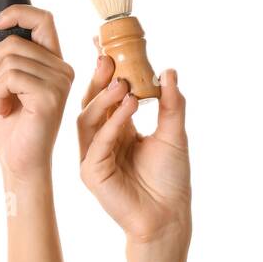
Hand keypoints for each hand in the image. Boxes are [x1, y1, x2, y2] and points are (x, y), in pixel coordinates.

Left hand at [0, 6, 73, 181]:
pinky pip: (9, 77)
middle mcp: (63, 69)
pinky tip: (2, 111)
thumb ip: (10, 58)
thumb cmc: (13, 126)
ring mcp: (59, 82)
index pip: (43, 19)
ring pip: (9, 59)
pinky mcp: (50, 96)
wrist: (20, 162)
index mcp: (55, 63)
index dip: (17, 13)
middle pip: (15, 41)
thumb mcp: (9, 84)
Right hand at [77, 58, 189, 244]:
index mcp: (118, 129)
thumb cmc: (170, 180)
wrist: (168, 217)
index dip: (105, 71)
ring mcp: (92, 156)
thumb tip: (169, 71)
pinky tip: (128, 107)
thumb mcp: (174, 133)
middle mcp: (101, 140)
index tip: (105, 44)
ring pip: (88, 119)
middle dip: (98, 79)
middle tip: (108, 57)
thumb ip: (171, 103)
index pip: (107, 95)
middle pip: (92, 102)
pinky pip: (98, 142)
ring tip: (123, 83)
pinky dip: (112, 123)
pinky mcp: (91, 172)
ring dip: (104, 98)